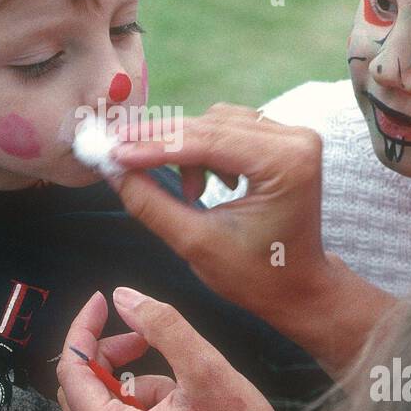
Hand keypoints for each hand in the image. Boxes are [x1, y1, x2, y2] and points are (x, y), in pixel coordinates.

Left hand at [55, 288, 322, 410]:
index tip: (101, 301)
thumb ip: (161, 326)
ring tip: (176, 383)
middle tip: (143, 339)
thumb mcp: (205, 369)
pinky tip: (177, 407)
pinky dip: (137, 405)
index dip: (83, 329)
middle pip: (79, 390)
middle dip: (106, 354)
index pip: (71, 371)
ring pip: (99, 407)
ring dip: (127, 381)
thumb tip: (122, 297)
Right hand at [108, 103, 393, 370]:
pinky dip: (203, 149)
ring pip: (215, 122)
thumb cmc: (256, 275)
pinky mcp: (281, 140)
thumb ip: (150, 203)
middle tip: (117, 150)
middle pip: (211, 124)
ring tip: (185, 194)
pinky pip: (228, 128)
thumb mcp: (194, 243)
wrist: (298, 288)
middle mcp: (295, 139)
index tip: (113, 151)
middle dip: (161, 140)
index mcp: (286, 163)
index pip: (208, 141)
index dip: (155, 145)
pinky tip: (201, 185)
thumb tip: (112, 169)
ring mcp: (291, 136)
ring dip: (184, 148)